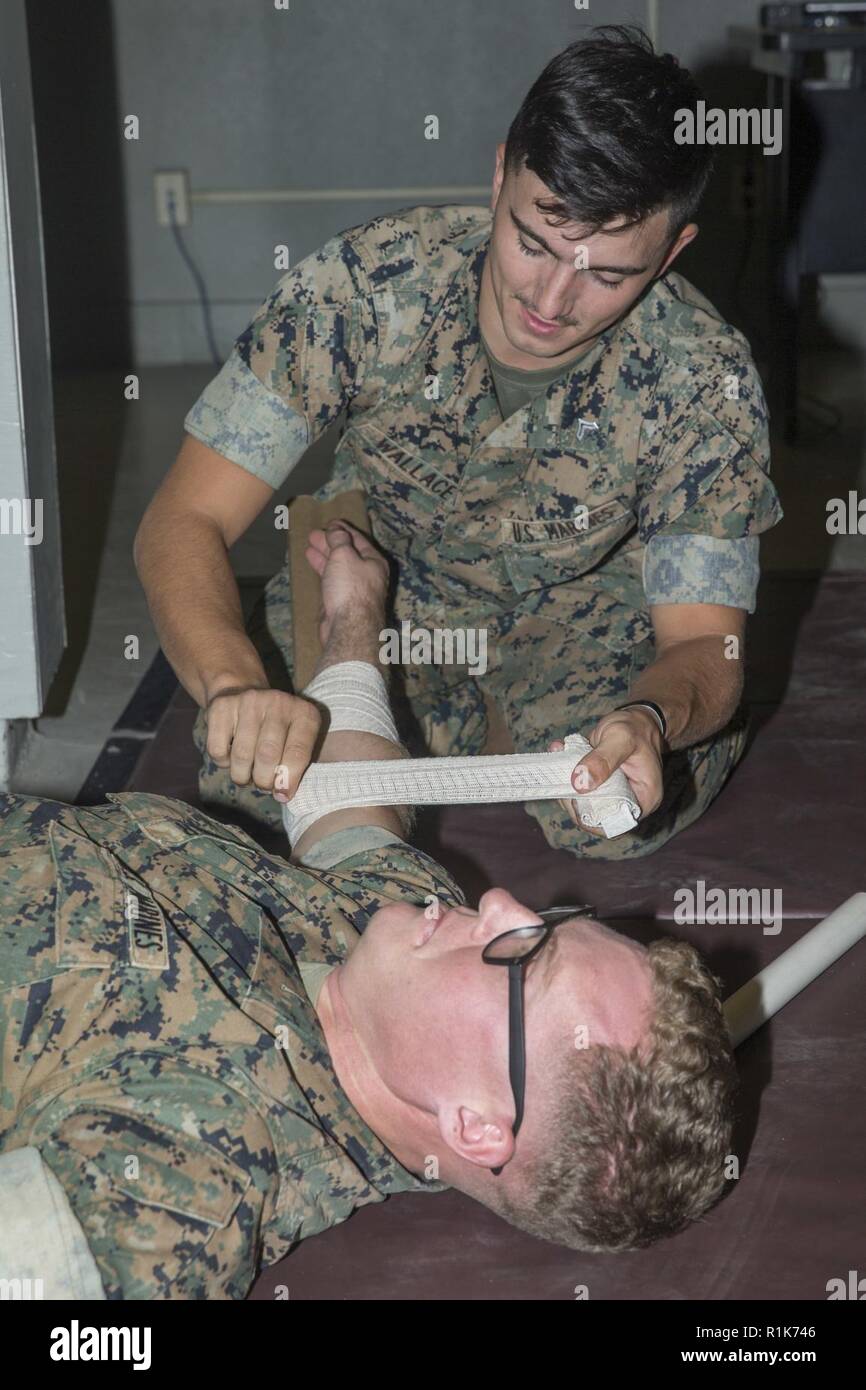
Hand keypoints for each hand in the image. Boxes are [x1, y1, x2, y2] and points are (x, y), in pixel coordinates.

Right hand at [204, 685, 320, 801]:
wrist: (243, 692)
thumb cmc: (277, 728)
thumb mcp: (296, 740)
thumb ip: (295, 765)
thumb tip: (282, 794)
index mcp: (304, 713)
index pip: (298, 752)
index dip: (289, 780)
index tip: (282, 795)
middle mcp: (278, 702)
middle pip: (268, 755)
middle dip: (263, 780)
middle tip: (263, 785)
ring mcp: (248, 701)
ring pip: (241, 755)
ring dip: (242, 776)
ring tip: (246, 775)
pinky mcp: (221, 707)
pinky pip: (218, 750)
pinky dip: (223, 763)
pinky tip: (231, 758)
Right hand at [305, 520, 389, 644]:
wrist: (348, 626)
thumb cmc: (350, 587)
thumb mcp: (344, 555)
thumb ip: (339, 540)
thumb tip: (336, 530)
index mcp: (374, 562)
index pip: (358, 540)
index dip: (342, 530)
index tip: (329, 523)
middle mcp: (367, 575)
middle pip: (347, 554)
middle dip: (331, 543)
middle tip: (314, 534)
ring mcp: (355, 589)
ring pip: (338, 567)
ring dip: (324, 556)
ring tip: (309, 546)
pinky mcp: (342, 602)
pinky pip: (332, 580)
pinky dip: (323, 570)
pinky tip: (313, 564)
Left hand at [550, 708, 663, 835]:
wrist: (637, 718)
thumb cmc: (636, 728)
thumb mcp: (621, 739)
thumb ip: (602, 760)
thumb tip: (580, 785)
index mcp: (644, 799)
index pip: (612, 824)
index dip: (587, 815)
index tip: (571, 794)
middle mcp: (629, 802)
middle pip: (594, 816)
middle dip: (571, 797)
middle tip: (559, 772)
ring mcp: (614, 795)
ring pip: (582, 803)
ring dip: (564, 782)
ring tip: (559, 753)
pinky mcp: (600, 785)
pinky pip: (579, 787)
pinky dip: (565, 771)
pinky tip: (559, 749)